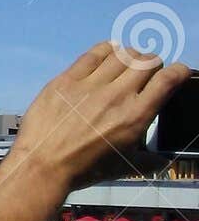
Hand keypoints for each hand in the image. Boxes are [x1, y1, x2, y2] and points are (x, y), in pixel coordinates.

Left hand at [5, 41, 189, 192]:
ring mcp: (89, 85)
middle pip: (147, 61)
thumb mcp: (123, 167)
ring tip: (126, 64)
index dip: (179, 71)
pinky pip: (92, 54)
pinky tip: (107, 54)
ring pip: (122, 54)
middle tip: (145, 73)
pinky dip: (105, 50)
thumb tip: (163, 161)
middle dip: (152, 64)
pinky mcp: (65, 80)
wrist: (42, 165)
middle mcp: (116, 95)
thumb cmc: (83, 169)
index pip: (168, 79)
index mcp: (136, 116)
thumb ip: (148, 161)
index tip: (177, 73)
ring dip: (130, 56)